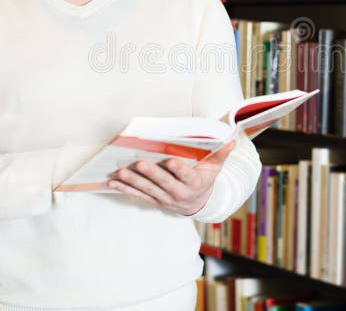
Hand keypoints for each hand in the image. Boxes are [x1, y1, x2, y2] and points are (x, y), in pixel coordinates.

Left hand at [105, 141, 235, 215]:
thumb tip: (233, 140)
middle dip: (150, 174)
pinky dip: (124, 189)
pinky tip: (112, 183)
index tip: (171, 161)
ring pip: (147, 190)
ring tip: (120, 173)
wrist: (199, 204)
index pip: (186, 175)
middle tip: (139, 164)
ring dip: (132, 181)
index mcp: (194, 183)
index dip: (179, 169)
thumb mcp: (215, 168)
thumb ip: (222, 154)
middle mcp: (179, 193)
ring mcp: (165, 198)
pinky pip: (138, 195)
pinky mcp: (154, 200)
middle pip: (163, 183)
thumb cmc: (205, 179)